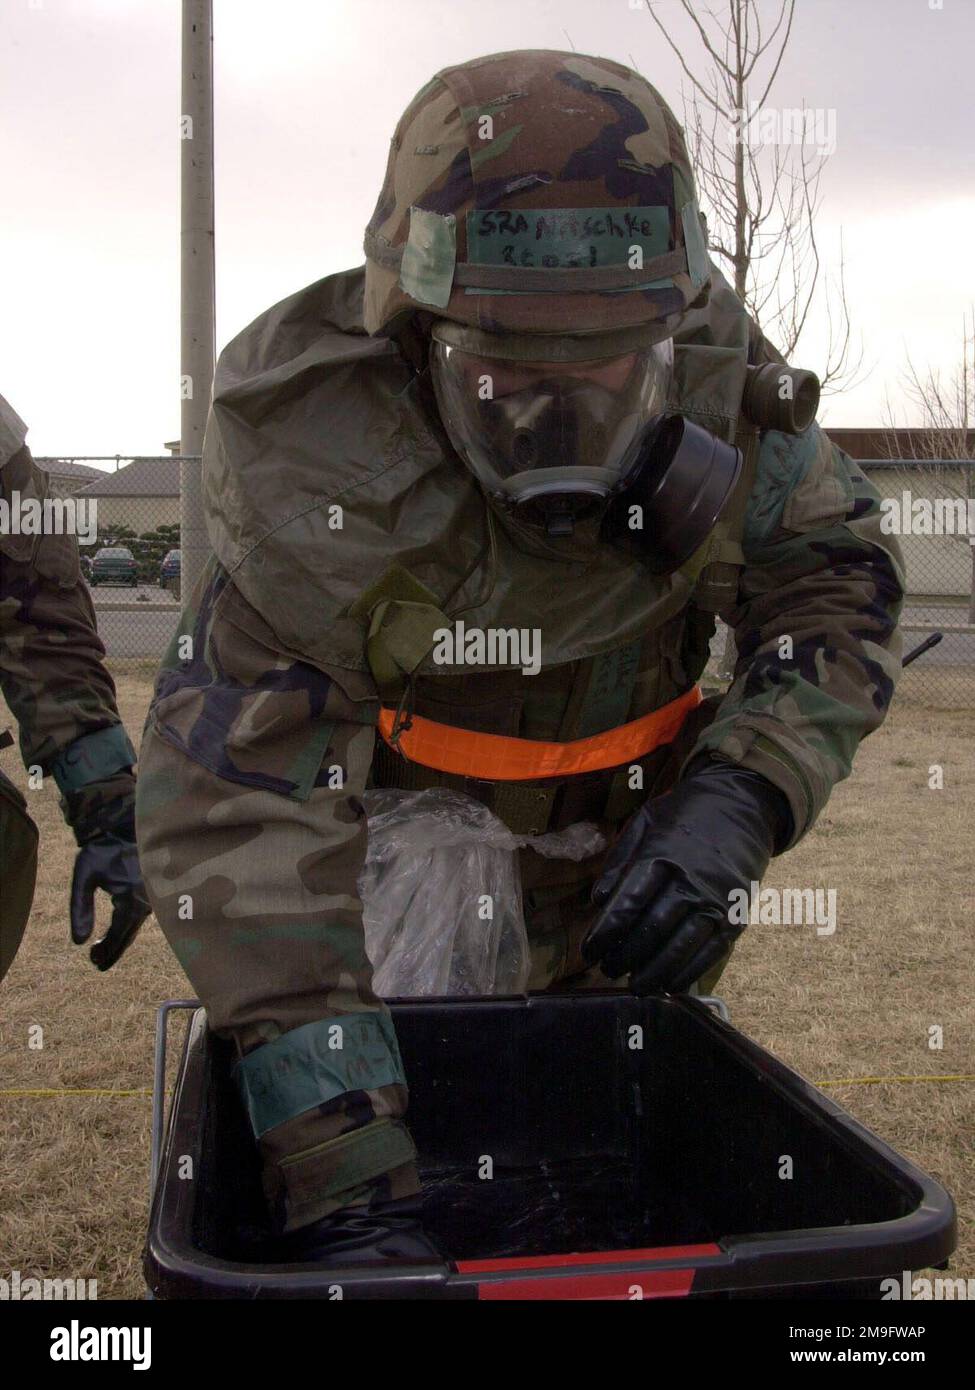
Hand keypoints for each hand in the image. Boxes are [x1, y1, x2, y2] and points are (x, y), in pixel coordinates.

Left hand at [70, 831, 149, 969]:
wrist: (123, 824)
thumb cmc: (103, 848)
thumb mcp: (84, 876)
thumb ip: (80, 909)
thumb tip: (77, 942)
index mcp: (133, 899)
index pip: (119, 935)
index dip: (106, 951)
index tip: (93, 962)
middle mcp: (149, 900)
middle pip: (130, 934)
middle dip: (112, 949)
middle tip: (96, 962)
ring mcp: (155, 895)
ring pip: (136, 924)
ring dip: (120, 937)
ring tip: (101, 950)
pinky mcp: (155, 888)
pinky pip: (141, 913)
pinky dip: (128, 924)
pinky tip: (118, 928)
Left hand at [582, 758, 792, 993]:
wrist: (743, 803)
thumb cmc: (687, 812)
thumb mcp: (646, 822)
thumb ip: (620, 861)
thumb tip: (598, 902)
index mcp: (662, 856)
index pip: (628, 904)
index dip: (605, 933)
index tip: (589, 951)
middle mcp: (690, 881)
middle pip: (652, 930)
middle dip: (625, 956)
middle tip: (608, 970)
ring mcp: (716, 901)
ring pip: (681, 948)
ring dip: (654, 972)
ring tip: (635, 985)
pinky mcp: (736, 915)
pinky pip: (710, 952)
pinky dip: (688, 972)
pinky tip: (670, 983)